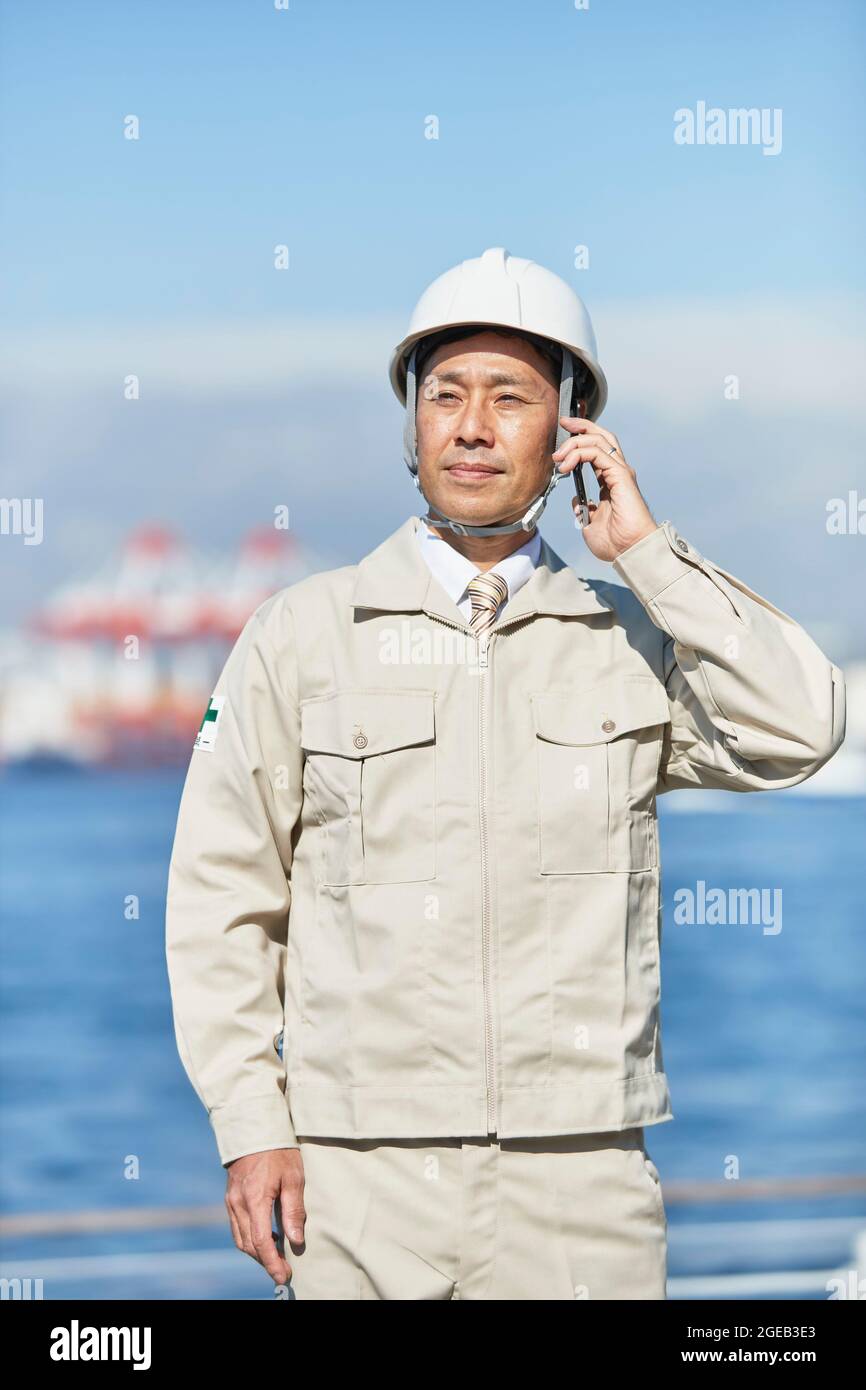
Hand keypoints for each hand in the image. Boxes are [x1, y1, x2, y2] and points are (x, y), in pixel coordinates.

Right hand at [225, 1147, 305, 1287]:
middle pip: (249, 1245)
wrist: (255, 1128)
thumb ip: (294, 1210)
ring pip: (241, 1239)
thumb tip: (296, 1241)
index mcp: (255, 1199)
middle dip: (266, 1262)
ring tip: (277, 1257)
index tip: (284, 1276)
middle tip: (284, 1272)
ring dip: (257, 1252)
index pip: (261, 1242)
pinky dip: (250, 1239)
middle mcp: (238, 1203)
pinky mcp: (230, 1198)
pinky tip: (266, 1237)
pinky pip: (237, 1227)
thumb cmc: (279, 1151)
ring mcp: (231, 1201)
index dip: (272, 1263)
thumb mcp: (294, 1177)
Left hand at [552, 417, 657, 561]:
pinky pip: (597, 453)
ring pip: (598, 441)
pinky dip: (579, 453)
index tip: (561, 438)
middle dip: (581, 426)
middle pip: (601, 436)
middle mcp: (617, 472)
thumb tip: (576, 500)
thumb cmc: (616, 543)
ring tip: (558, 458)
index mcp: (611, 481)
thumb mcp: (590, 524)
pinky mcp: (621, 476)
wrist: (630, 551)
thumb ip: (584, 508)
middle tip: (562, 423)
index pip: (596, 450)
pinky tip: (566, 465)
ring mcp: (620, 472)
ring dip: (574, 443)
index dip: (580, 439)